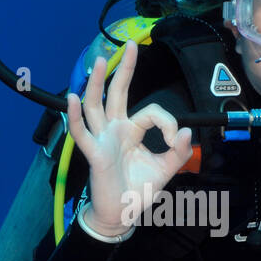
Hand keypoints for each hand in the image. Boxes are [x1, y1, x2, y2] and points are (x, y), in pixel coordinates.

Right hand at [66, 38, 194, 233]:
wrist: (121, 216)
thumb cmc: (137, 191)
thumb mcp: (165, 170)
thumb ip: (179, 152)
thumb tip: (188, 133)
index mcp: (132, 131)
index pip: (150, 112)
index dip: (168, 123)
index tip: (176, 142)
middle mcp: (115, 130)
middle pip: (117, 93)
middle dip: (123, 69)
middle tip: (129, 44)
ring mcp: (102, 140)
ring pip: (96, 106)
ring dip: (96, 84)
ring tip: (100, 62)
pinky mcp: (94, 154)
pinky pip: (82, 134)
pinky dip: (75, 117)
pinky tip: (72, 99)